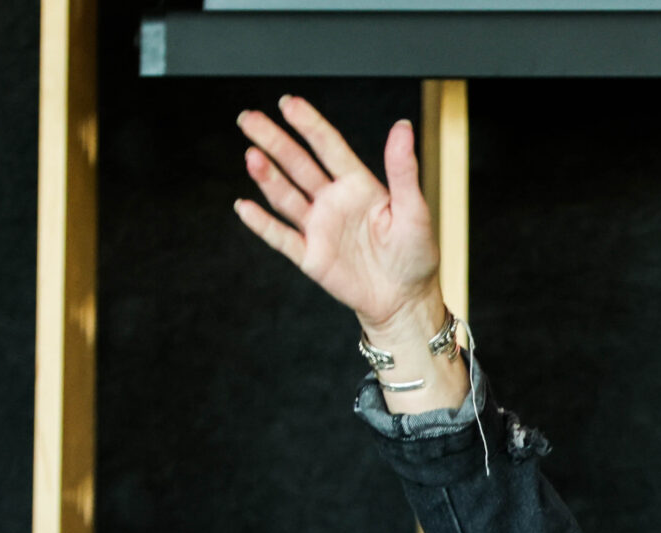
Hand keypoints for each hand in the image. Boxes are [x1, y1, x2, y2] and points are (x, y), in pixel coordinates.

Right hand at [234, 96, 441, 337]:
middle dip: (274, 141)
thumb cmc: (415, 255)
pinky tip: (245, 207)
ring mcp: (319, 227)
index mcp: (358, 185)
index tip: (288, 104)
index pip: (329, 147)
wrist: (406, 300)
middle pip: (298, 165)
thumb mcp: (415, 210)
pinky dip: (262, 224)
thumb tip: (403, 128)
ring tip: (252, 156)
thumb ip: (403, 170)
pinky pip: (282, 237)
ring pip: (286, 196)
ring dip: (268, 177)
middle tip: (249, 119)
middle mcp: (333, 201)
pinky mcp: (311, 256)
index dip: (309, 125)